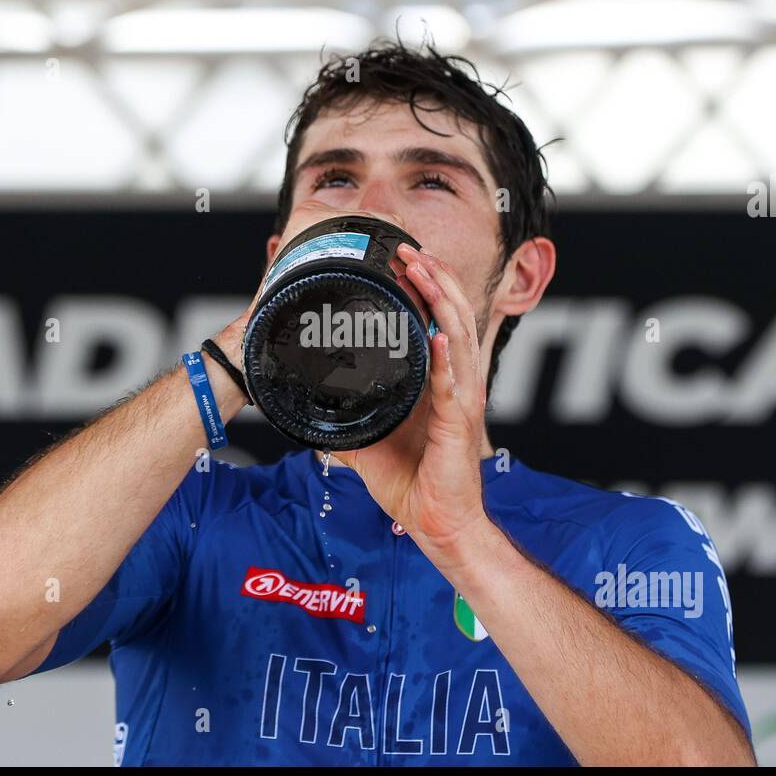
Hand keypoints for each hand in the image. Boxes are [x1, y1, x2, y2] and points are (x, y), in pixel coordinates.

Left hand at [332, 243, 491, 570]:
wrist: (438, 525)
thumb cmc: (414, 485)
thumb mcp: (370, 443)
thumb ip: (349, 420)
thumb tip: (312, 410)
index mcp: (441, 382)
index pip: (439, 321)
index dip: (425, 288)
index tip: (402, 260)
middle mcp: (458, 383)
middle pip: (453, 315)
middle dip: (432, 278)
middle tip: (408, 250)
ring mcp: (463, 401)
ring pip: (458, 336)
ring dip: (439, 300)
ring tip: (421, 271)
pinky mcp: (459, 425)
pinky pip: (454, 385)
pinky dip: (446, 358)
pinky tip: (437, 336)